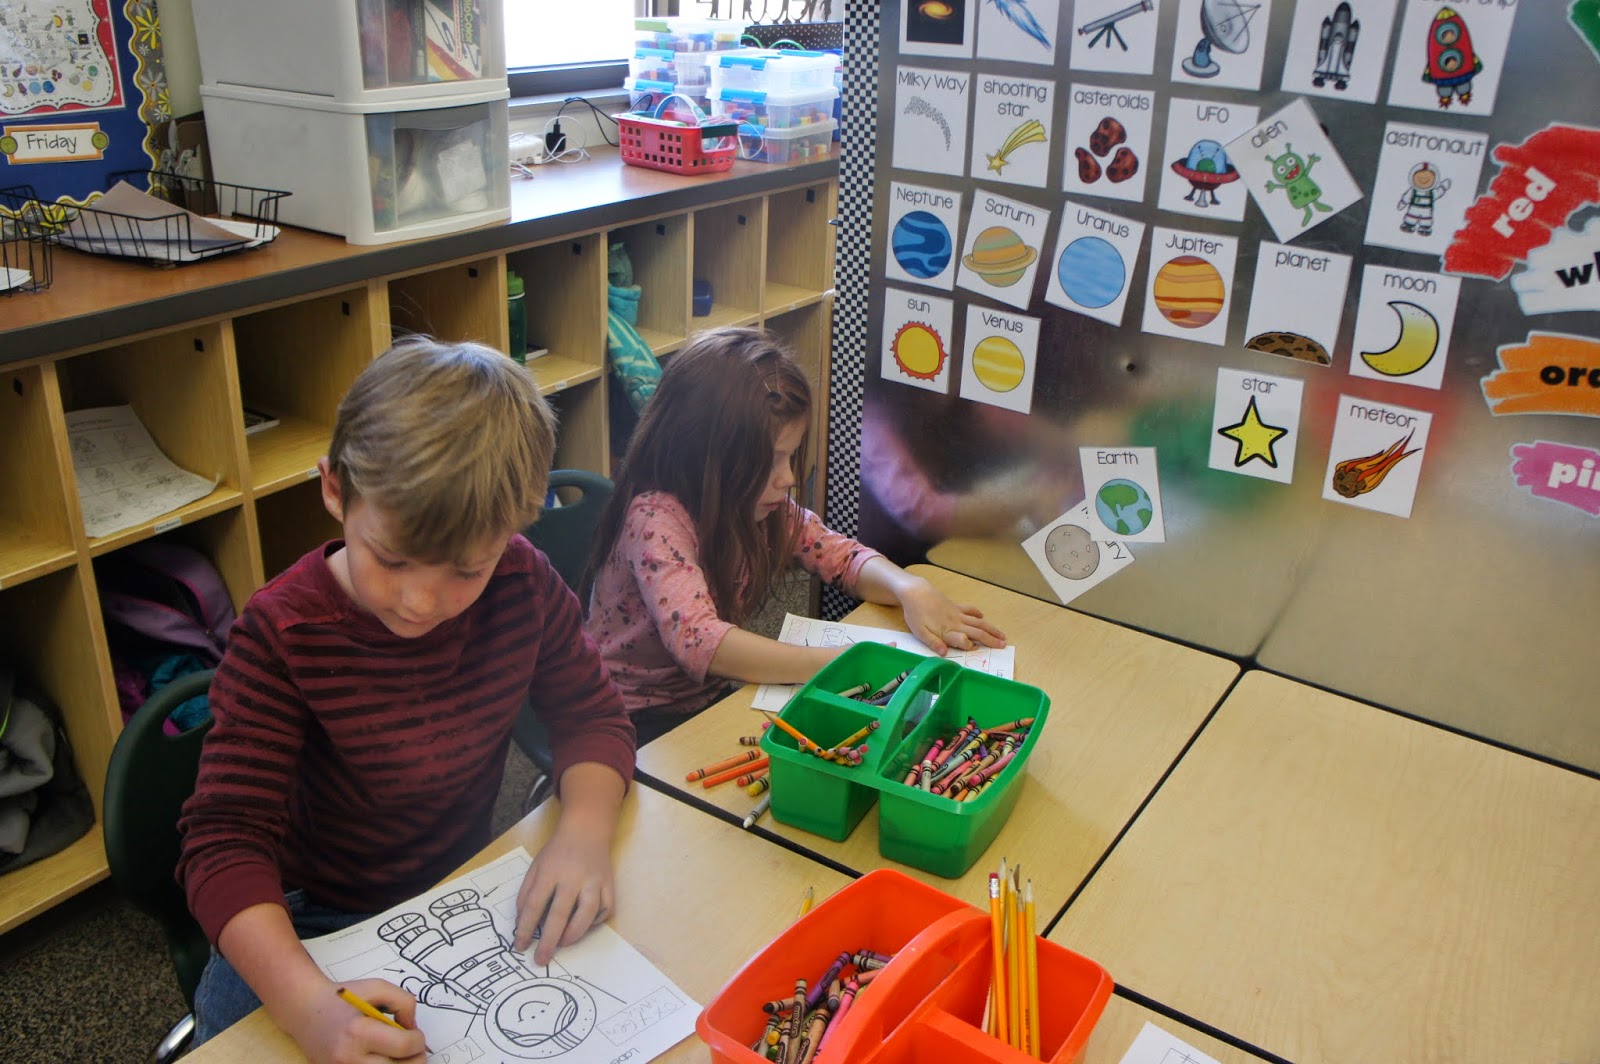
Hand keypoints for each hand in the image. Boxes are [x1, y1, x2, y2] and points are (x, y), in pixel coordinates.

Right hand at [288, 976, 425, 1063]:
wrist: (305, 1010)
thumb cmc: (342, 998)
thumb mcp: (377, 988)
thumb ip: (404, 1003)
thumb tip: (413, 1029)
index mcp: (359, 1032)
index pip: (404, 1046)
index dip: (418, 1040)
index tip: (414, 1033)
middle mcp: (349, 1058)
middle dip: (415, 1058)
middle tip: (412, 1047)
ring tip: (399, 1054)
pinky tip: (383, 1059)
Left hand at [514, 814, 615, 965]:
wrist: (587, 831)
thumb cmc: (557, 852)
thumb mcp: (535, 867)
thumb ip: (526, 894)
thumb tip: (522, 924)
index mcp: (550, 871)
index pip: (535, 905)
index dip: (525, 928)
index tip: (520, 946)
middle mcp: (573, 877)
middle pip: (560, 914)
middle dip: (549, 941)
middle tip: (540, 960)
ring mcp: (594, 881)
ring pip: (587, 914)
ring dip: (574, 934)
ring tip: (563, 944)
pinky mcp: (609, 885)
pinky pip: (605, 910)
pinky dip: (595, 922)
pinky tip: (584, 927)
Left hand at [897, 577, 1005, 654]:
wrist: (916, 592)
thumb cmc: (916, 614)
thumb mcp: (919, 632)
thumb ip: (933, 643)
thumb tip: (944, 653)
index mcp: (947, 631)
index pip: (963, 641)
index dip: (969, 645)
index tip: (976, 649)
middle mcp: (956, 623)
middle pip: (977, 632)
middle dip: (991, 639)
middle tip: (1004, 645)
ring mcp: (957, 613)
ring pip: (978, 622)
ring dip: (991, 629)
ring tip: (1002, 635)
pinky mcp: (956, 606)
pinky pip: (970, 610)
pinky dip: (977, 613)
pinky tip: (982, 616)